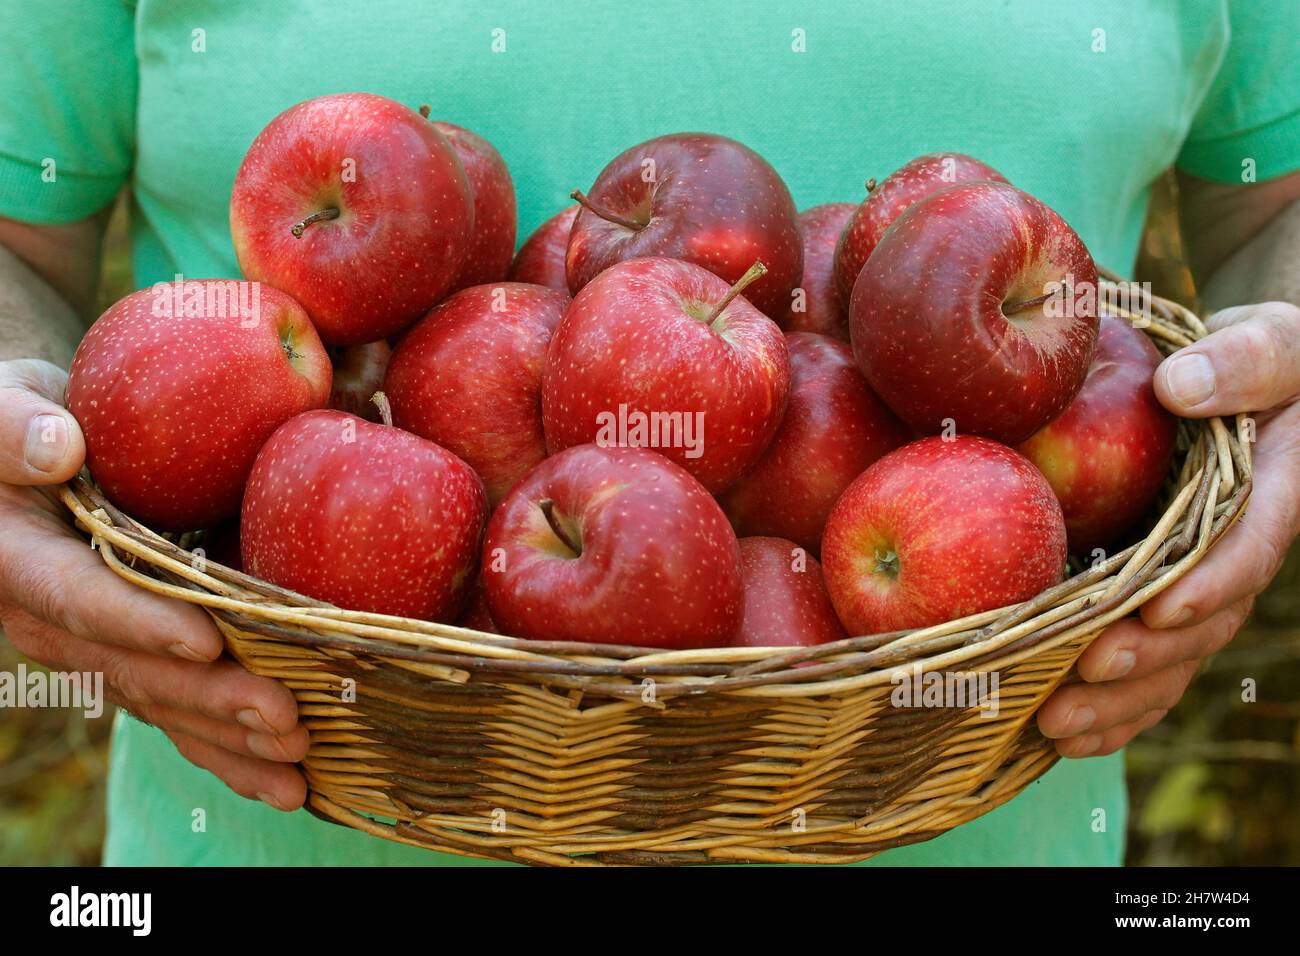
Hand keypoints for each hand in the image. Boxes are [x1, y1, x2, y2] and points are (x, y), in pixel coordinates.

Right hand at [0, 358, 307, 807]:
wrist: (25, 456)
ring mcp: (98, 649)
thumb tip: (56, 448)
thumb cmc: (20, 421)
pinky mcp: (135, 659)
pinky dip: (230, 747)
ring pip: (165, 704)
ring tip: (299, 766)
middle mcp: (56, 621)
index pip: (82, 597)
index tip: (207, 639)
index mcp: (21, 562)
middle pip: (136, 669)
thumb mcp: (3, 405)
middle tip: (285, 719)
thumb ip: (13, 426)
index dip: (141, 622)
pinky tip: (290, 778)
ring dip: (231, 739)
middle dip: (212, 699)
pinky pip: (180, 711)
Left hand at [1038, 303, 1299, 755]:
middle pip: (1201, 620)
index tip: (1158, 610)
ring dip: (1119, 698)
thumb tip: (1180, 388)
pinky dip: (1114, 703)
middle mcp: (1239, 550)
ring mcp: (1204, 581)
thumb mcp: (1277, 341)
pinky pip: (1150, 660)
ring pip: (1172, 656)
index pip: (1246, 545)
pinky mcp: (1167, 594)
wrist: (1251, 379)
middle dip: (1147, 657)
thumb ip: (1247, 359)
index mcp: (1276, 492)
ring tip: (1054, 725)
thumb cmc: (1264, 358)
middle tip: (1084, 675)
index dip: (1207, 584)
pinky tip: (1062, 735)